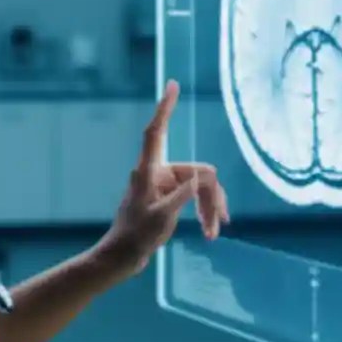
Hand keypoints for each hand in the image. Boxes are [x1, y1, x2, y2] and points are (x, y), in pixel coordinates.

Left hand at [93, 79, 229, 278]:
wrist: (123, 258)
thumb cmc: (137, 236)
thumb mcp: (162, 216)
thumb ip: (182, 195)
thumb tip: (203, 177)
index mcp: (148, 170)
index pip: (157, 131)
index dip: (165, 107)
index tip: (172, 84)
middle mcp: (157, 172)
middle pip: (195, 171)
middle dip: (211, 195)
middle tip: (218, 222)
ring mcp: (164, 185)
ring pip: (199, 186)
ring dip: (210, 208)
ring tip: (214, 232)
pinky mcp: (169, 198)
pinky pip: (194, 197)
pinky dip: (204, 212)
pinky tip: (210, 231)